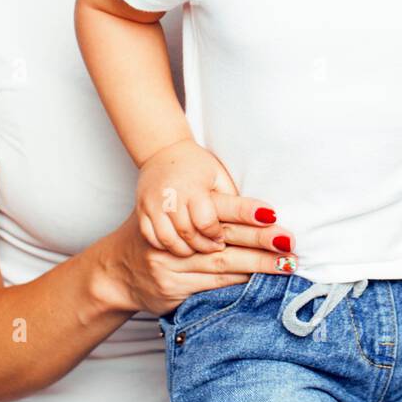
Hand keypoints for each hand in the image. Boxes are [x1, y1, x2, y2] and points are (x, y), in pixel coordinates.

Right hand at [103, 192, 298, 316]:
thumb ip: (207, 207)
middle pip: (224, 238)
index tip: (273, 214)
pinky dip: (237, 284)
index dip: (245, 212)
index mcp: (174, 209)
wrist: (116, 269)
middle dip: (261, 242)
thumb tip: (254, 208)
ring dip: (257, 266)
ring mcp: (170, 266)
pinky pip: (211, 287)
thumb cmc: (155, 234)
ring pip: (221, 266)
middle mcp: (173, 238)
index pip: (217, 210)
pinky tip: (259, 283)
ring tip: (286, 265)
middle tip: (289, 243)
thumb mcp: (173, 210)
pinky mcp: (171, 290)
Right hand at [136, 139, 250, 255]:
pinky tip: (179, 245)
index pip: (206, 222)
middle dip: (205, 246)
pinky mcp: (142, 211)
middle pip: (188, 234)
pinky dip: (167, 246)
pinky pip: (153, 238)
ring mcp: (153, 205)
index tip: (224, 240)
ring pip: (169, 241)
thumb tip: (259, 225)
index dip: (217, 235)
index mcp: (193, 186)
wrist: (163, 151)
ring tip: (198, 249)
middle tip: (215, 247)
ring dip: (187, 250)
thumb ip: (234, 202)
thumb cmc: (198, 166)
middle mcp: (170, 196)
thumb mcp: (220, 177)